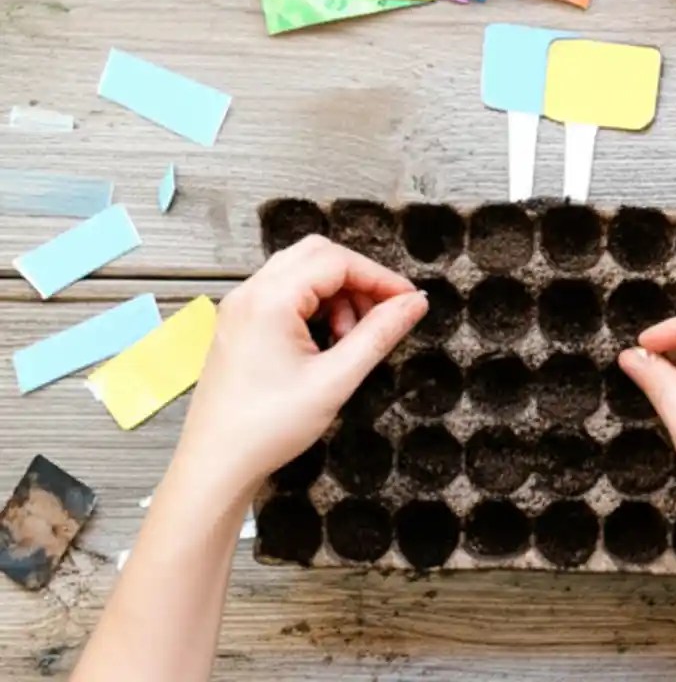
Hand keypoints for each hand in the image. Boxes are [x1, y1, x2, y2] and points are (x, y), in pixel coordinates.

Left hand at [177, 235, 427, 490]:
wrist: (218, 463)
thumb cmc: (267, 427)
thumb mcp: (336, 379)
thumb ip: (379, 334)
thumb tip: (414, 304)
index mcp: (269, 300)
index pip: (336, 261)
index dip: (380, 277)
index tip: (408, 301)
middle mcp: (249, 294)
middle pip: (317, 256)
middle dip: (358, 280)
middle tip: (384, 314)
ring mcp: (241, 308)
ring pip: (301, 274)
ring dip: (337, 296)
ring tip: (352, 340)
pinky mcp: (240, 325)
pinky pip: (285, 296)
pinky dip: (315, 308)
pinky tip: (328, 345)